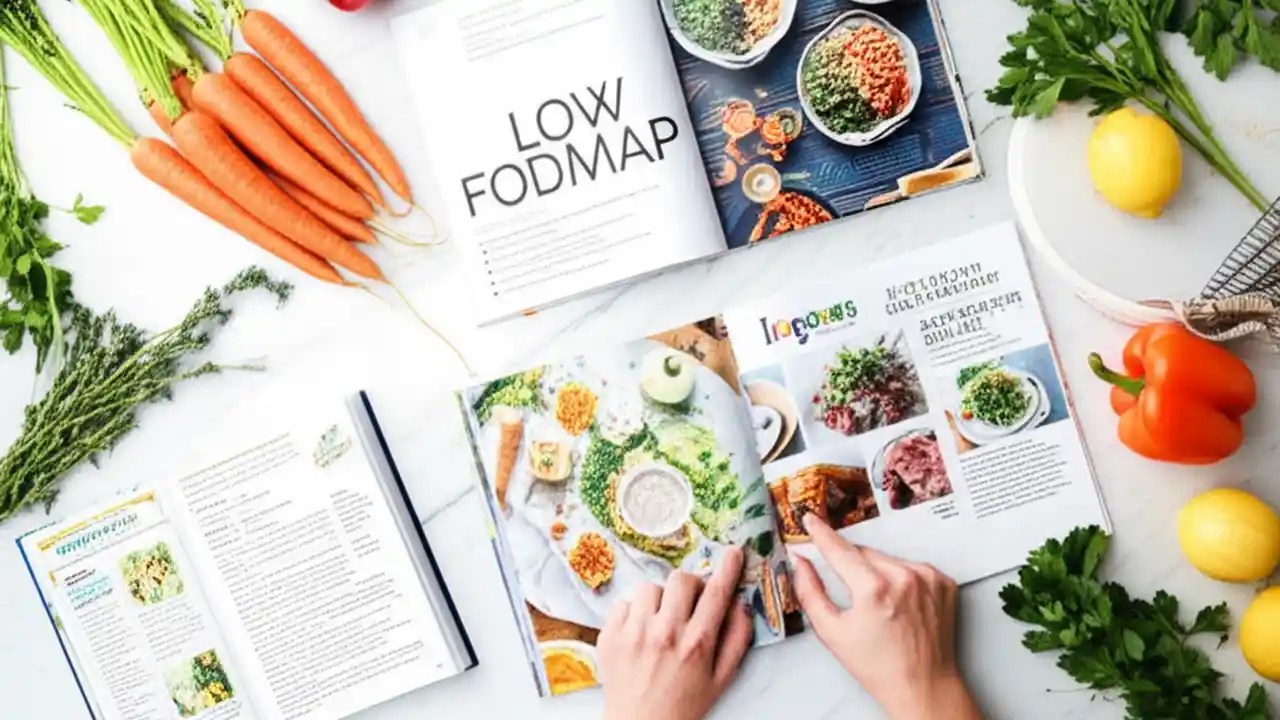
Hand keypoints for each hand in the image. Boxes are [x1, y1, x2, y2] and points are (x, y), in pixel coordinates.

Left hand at [599, 547, 752, 719]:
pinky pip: (623, 603)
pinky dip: (633, 613)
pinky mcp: (610, 636)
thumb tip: (741, 605)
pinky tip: (639, 633)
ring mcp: (634, 633)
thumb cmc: (683, 704)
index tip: (734, 553)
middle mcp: (665, 633)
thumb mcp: (721, 679)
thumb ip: (737, 640)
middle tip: (688, 602)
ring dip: (659, 599)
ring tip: (659, 621)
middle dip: (689, 586)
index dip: (728, 568)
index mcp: (697, 643)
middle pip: (680, 579)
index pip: (716, 593)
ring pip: (649, 587)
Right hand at [792, 515, 979, 719]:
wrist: (923, 685)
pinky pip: (912, 567)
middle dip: (852, 567)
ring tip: (882, 607)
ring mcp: (928, 577)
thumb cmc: (879, 666)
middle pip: (864, 553)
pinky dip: (902, 578)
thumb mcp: (832, 632)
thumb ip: (809, 592)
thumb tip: (801, 563)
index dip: (820, 533)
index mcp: (874, 588)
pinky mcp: (944, 581)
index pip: (839, 549)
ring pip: (888, 559)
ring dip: (878, 572)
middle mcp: (904, 576)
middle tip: (855, 596)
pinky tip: (901, 604)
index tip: (810, 519)